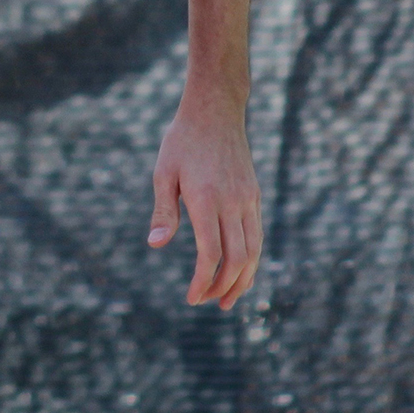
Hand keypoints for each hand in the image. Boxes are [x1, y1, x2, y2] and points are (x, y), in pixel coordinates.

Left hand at [148, 107, 260, 309]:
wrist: (215, 110)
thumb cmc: (182, 141)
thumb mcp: (164, 173)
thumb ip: (164, 212)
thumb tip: (156, 246)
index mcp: (206, 199)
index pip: (211, 253)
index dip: (203, 280)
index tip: (192, 298)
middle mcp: (233, 202)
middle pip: (238, 259)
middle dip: (224, 287)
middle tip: (207, 302)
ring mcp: (248, 199)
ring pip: (254, 250)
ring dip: (243, 280)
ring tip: (227, 300)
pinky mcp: (254, 195)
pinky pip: (257, 235)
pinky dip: (251, 260)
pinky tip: (241, 272)